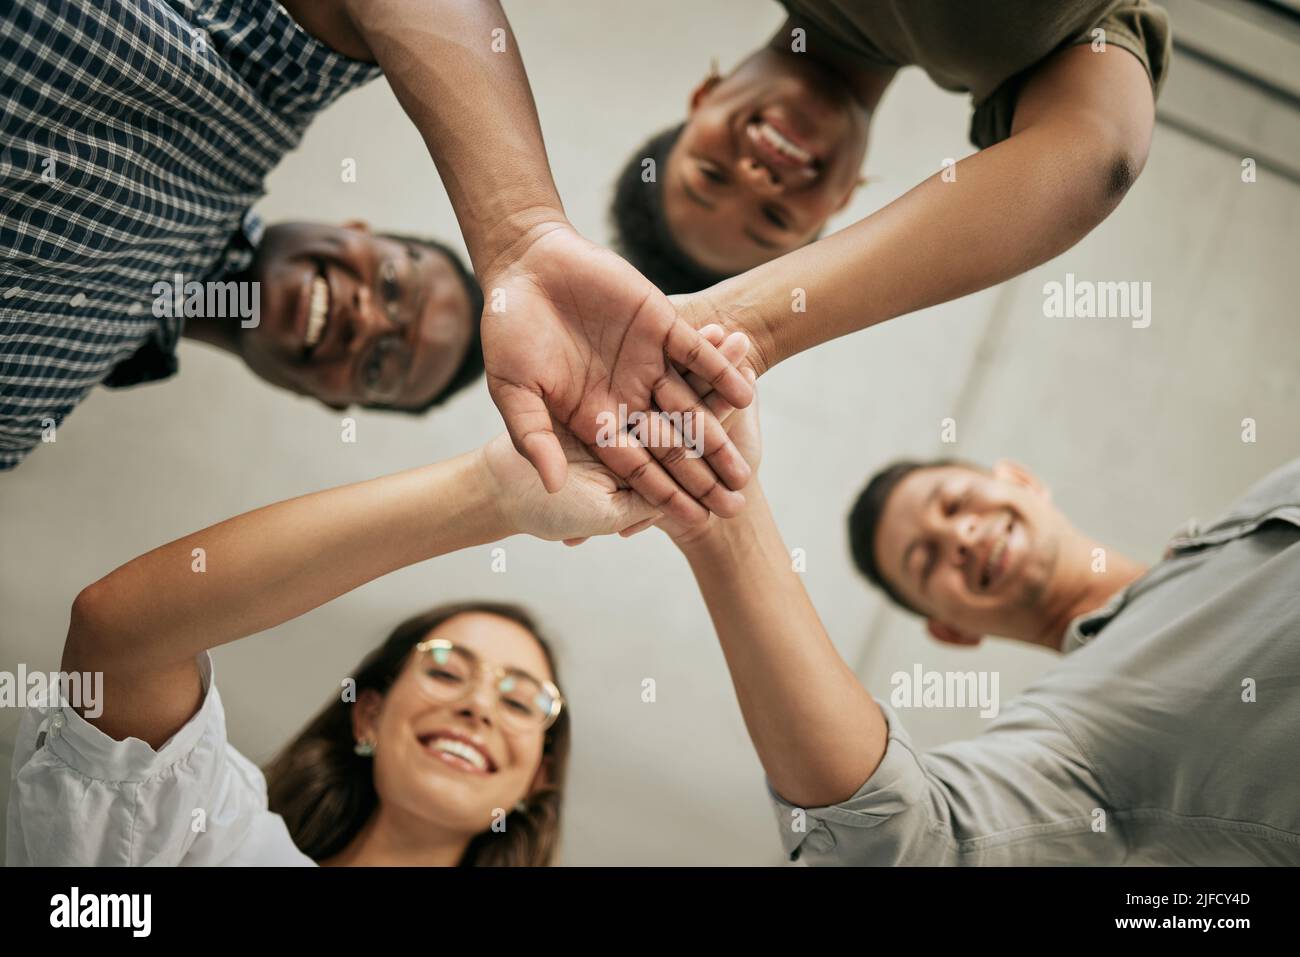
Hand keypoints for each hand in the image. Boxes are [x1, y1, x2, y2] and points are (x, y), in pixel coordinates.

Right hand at [480, 223, 754, 527]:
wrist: (525, 264)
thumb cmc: (508, 329)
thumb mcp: (513, 390)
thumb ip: (534, 437)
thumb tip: (552, 485)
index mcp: (594, 416)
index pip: (636, 464)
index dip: (663, 494)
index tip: (692, 521)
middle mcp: (627, 393)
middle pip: (672, 443)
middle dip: (702, 477)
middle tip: (733, 507)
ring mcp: (647, 360)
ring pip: (692, 405)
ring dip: (719, 434)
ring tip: (745, 469)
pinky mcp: (661, 324)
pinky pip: (698, 355)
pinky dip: (721, 372)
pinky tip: (746, 395)